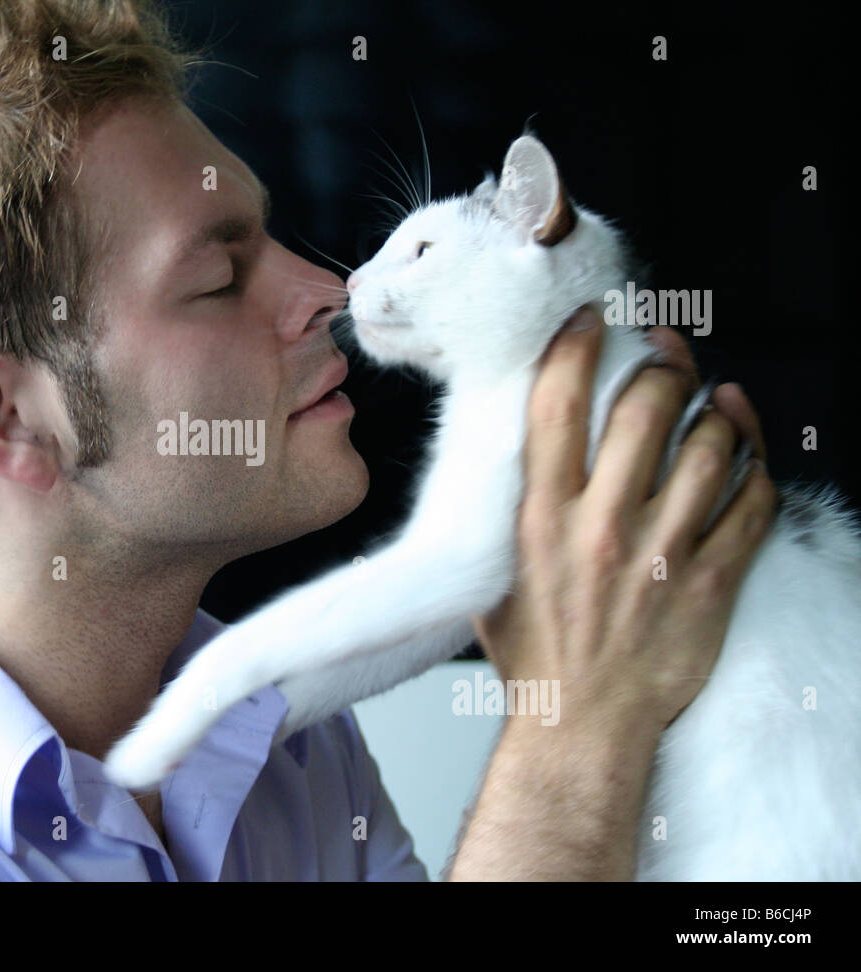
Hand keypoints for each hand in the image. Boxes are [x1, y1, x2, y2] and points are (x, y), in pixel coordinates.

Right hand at [471, 306, 776, 736]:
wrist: (583, 723)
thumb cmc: (536, 652)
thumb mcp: (492, 573)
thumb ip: (505, 510)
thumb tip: (518, 450)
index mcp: (540, 518)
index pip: (558, 406)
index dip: (577, 346)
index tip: (592, 321)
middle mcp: (602, 527)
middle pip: (646, 409)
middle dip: (663, 364)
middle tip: (665, 354)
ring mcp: (663, 554)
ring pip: (710, 447)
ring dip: (718, 409)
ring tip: (713, 397)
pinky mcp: (712, 582)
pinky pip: (753, 504)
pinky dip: (757, 466)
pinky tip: (747, 450)